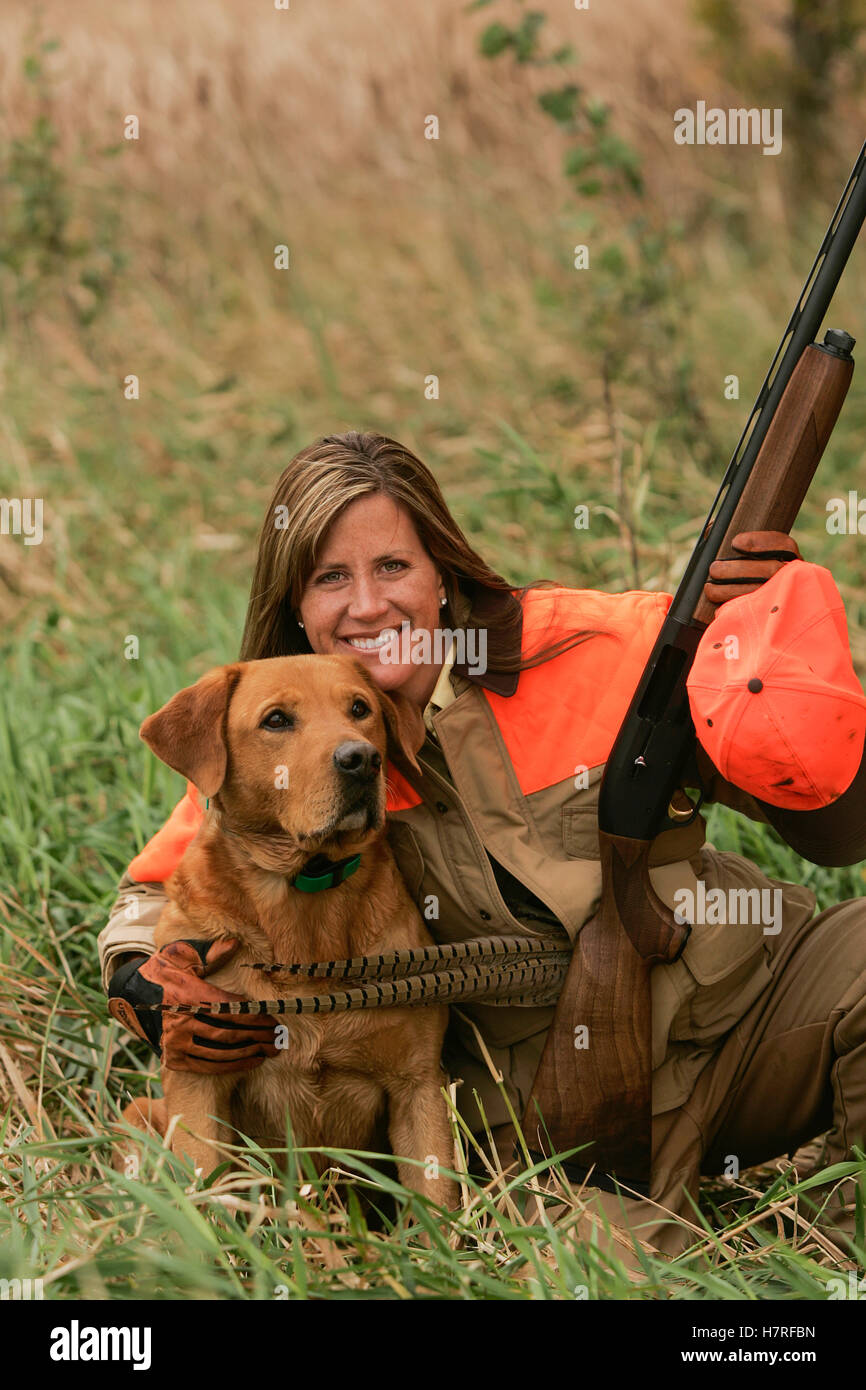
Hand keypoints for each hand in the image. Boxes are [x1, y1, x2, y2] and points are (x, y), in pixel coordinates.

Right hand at [108, 937, 279, 1073]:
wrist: (132, 998)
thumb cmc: (163, 972)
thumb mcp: (182, 956)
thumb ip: (210, 953)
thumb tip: (235, 943)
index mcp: (186, 994)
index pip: (226, 1008)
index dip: (252, 1014)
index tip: (272, 1017)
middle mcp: (180, 1021)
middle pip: (227, 1032)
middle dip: (257, 1035)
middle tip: (279, 1036)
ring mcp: (176, 1042)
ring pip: (220, 1051)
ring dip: (250, 1051)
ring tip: (272, 1048)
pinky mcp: (174, 1058)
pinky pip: (208, 1065)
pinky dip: (233, 1065)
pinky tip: (253, 1059)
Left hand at [703, 531, 800, 609]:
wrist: (749, 615)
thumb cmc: (743, 577)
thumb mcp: (740, 557)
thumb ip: (726, 539)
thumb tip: (713, 528)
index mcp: (788, 558)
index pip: (785, 544)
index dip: (762, 542)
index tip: (735, 542)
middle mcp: (792, 576)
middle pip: (771, 569)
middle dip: (738, 569)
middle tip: (714, 568)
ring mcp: (785, 597)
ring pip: (762, 592)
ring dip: (731, 590)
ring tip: (709, 588)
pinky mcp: (773, 617)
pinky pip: (757, 615)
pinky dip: (735, 609)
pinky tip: (719, 609)